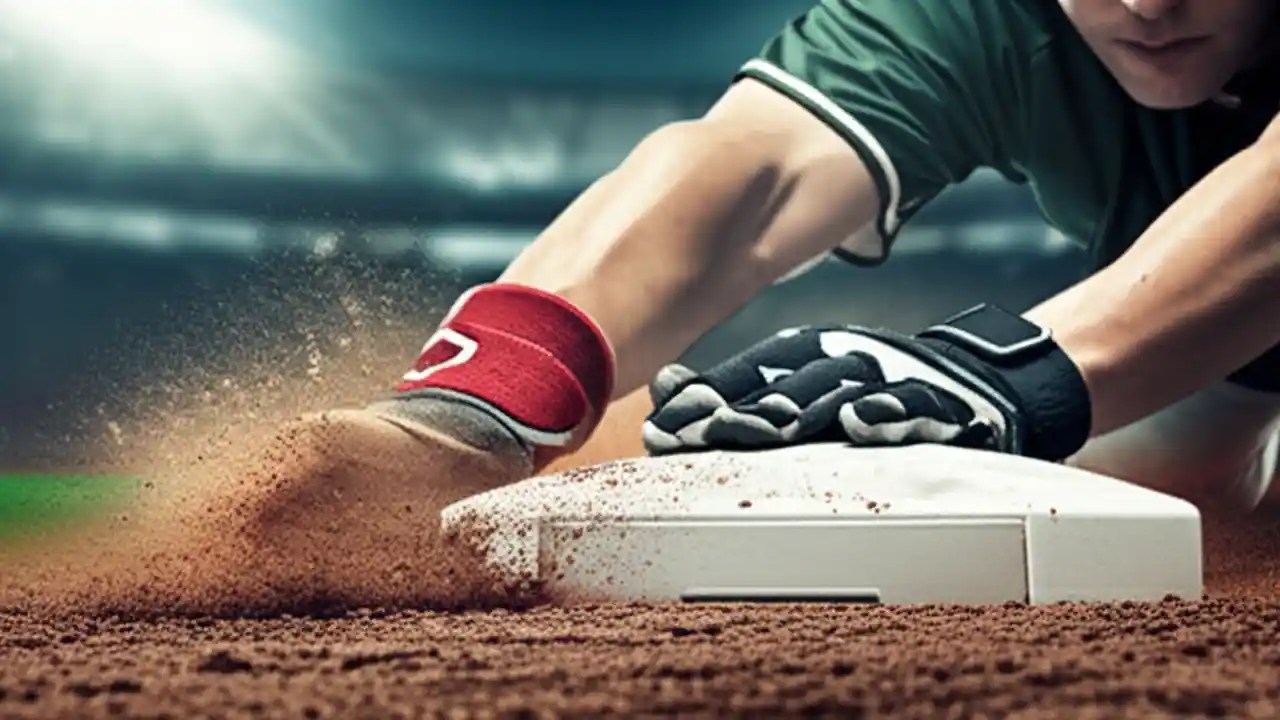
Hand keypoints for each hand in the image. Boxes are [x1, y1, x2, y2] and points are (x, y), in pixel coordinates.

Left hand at [643, 305, 1091, 460]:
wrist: (982, 382)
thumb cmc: (875, 391)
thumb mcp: (804, 387)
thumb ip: (740, 390)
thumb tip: (662, 388)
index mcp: (808, 359)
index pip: (748, 378)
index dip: (705, 401)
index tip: (662, 426)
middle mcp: (844, 365)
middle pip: (785, 387)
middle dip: (740, 410)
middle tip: (698, 434)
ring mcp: (892, 383)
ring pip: (842, 395)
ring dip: (801, 411)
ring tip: (765, 430)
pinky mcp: (943, 405)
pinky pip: (917, 408)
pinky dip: (890, 414)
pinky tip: (864, 424)